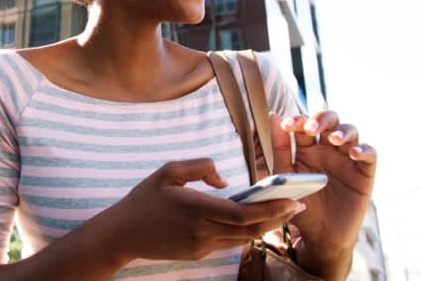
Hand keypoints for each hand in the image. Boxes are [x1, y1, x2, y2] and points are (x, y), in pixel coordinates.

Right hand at [107, 158, 306, 261]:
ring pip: (242, 239)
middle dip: (277, 219)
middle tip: (298, 206)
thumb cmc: (144, 198)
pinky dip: (244, 232)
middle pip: (250, 230)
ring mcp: (200, 246)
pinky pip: (227, 242)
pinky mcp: (197, 254)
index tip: (292, 200)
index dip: (271, 209)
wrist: (122, 234)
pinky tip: (254, 221)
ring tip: (282, 212)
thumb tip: (224, 180)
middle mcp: (202, 232)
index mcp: (196, 209)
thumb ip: (200, 166)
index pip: (243, 214)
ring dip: (264, 227)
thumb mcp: (168, 171)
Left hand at [270, 111, 376, 263]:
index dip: (297, 119)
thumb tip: (273, 116)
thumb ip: (280, 147)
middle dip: (321, 118)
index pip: (305, 124)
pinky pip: (370, 155)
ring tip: (334, 139)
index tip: (286, 125)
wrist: (319, 234)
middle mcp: (328, 149)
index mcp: (307, 148)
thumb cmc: (301, 204)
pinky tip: (353, 153)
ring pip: (351, 131)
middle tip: (310, 128)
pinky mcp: (363, 173)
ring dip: (343, 131)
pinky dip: (364, 149)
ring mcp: (346, 159)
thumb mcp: (286, 175)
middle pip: (330, 120)